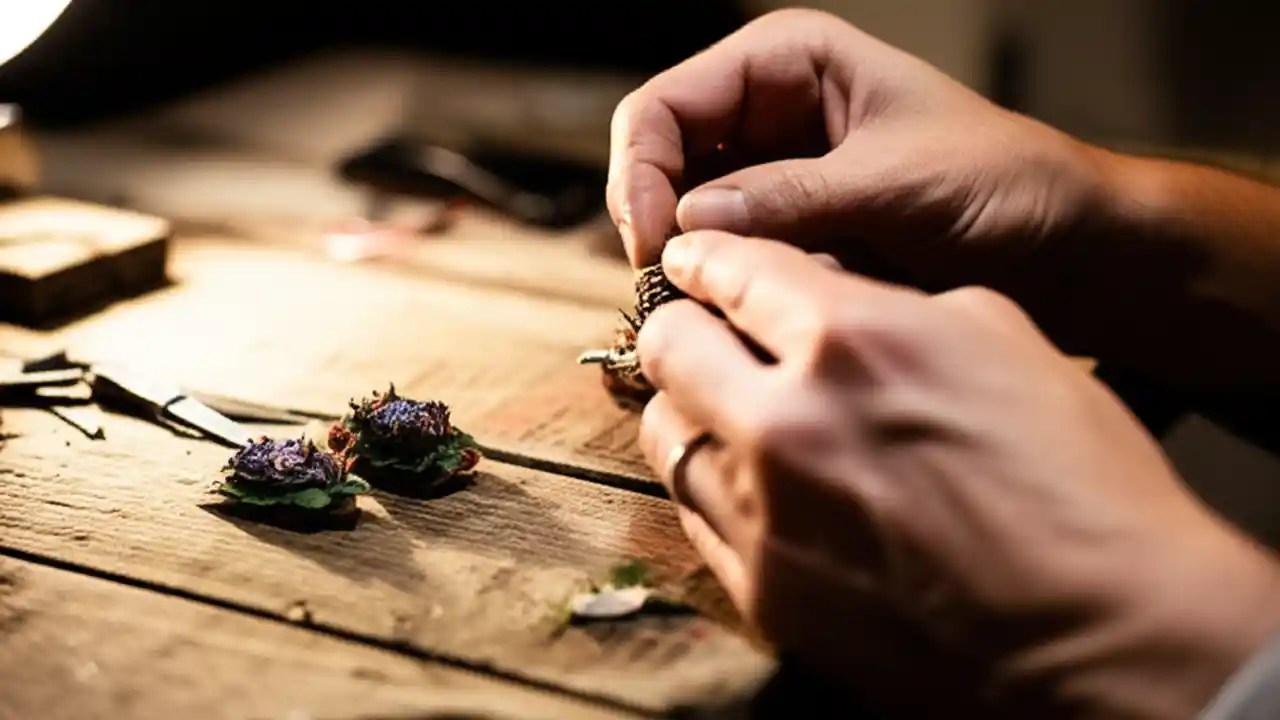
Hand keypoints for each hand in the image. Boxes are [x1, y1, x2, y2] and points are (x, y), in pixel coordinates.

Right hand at [607, 8, 1106, 282]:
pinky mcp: (787, 234)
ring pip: (683, 219)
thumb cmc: (1002, 185)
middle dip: (657, 225)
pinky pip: (726, 258)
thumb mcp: (896, 183)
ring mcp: (771, 176)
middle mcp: (765, 114)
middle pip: (659, 164)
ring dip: (692, 264)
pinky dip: (727, 288)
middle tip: (674, 292)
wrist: (1063, 245)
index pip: (664, 107)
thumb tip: (688, 223)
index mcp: (787, 63)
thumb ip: (792, 198)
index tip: (654, 246)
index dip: (642, 176)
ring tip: (727, 306)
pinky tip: (753, 313)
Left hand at [637, 230, 1279, 717]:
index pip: (731, 269)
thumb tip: (831, 297)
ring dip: (694, 407)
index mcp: (849, 341)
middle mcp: (785, 423)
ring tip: (731, 408)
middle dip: (683, 325)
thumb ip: (893, 304)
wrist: (1105, 633)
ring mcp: (765, 517)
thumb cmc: (1079, 483)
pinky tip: (757, 481)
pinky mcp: (764, 591)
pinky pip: (697, 517)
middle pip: (670, 347)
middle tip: (705, 329)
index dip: (708, 259)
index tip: (699, 264)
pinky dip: (716, 484)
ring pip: (669, 433)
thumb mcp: (1002, 340)